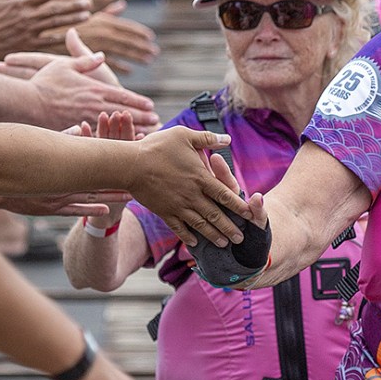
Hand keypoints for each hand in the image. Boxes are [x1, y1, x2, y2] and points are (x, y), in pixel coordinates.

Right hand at [16, 30, 157, 131]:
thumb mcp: (65, 65)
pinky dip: (112, 141)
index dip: (137, 101)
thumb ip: (85, 60)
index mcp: (93, 89)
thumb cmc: (44, 82)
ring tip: (144, 134)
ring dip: (130, 130)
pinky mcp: (76, 131)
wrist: (25, 103)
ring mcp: (85, 120)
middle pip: (123, 112)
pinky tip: (121, 146)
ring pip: (115, 127)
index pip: (121, 96)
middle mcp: (93, 105)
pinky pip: (98, 137)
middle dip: (141, 117)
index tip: (151, 105)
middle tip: (156, 122)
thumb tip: (101, 55)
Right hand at [73, 5, 159, 70]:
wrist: (50, 37)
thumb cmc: (68, 23)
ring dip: (137, 57)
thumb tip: (123, 4)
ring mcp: (99, 47)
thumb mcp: (88, 13)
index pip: (128, 28)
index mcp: (104, 21)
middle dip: (143, 46)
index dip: (140, 32)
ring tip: (148, 60)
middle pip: (129, 41)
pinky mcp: (92, 60)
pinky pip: (111, 65)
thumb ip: (108, 11)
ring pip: (123, 53)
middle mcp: (104, 34)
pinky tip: (130, 71)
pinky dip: (122, 67)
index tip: (151, 37)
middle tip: (154, 51)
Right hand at [130, 126, 253, 246]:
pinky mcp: (164, 212)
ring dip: (213, 235)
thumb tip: (227, 138)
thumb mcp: (184, 135)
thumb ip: (207, 138)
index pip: (226, 195)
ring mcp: (178, 206)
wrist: (129, 165)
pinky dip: (188, 236)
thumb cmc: (156, 146)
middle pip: (216, 215)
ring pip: (200, 225)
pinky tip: (194, 243)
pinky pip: (179, 228)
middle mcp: (192, 195)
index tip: (251, 215)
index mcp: (200, 178)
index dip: (240, 206)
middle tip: (241, 239)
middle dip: (230, 228)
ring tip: (224, 244)